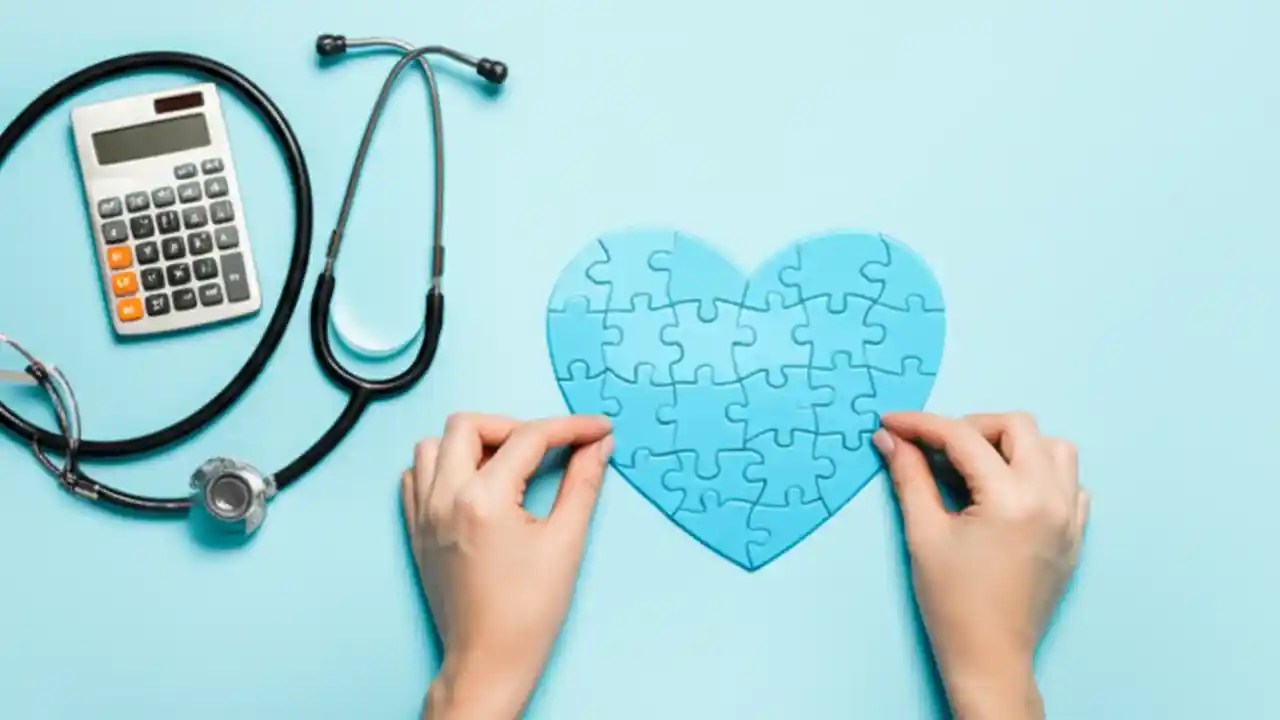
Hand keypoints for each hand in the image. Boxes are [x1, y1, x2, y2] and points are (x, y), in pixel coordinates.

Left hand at [401, 413, 613, 719]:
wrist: (489, 661)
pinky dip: (442, 468)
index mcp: (483, 499)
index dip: (571, 427)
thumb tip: (597, 445)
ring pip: (433, 446)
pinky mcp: (416, 531)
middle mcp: (444, 498)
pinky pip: (415, 477)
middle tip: (547, 449)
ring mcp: (424, 514)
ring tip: (506, 465)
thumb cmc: (528, 613)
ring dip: (471, 443)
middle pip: (469, 425)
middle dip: (514, 426)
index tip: (597, 429)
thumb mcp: (566, 542)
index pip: (529, 437)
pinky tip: (472, 485)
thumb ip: (583, 483)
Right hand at [873, 412, 1087, 719]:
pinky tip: (1008, 493)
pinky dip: (1040, 474)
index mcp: (1010, 499)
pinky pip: (1070, 482)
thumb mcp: (923, 533)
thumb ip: (909, 476)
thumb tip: (890, 437)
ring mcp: (1070, 516)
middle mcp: (1049, 498)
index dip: (921, 425)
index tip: (891, 423)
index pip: (963, 437)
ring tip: (979, 468)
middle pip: (1017, 427)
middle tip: (938, 449)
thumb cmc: (951, 602)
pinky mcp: (1075, 533)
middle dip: (970, 427)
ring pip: (1054, 448)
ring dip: (1014, 446)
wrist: (989, 656)